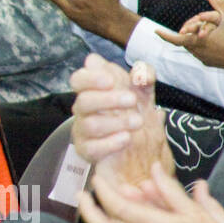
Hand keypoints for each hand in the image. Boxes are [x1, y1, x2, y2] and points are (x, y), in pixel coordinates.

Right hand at [69, 55, 172, 187]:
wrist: (137, 148)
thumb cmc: (132, 113)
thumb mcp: (143, 93)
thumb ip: (144, 78)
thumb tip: (140, 72)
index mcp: (91, 91)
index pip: (78, 80)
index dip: (90, 78)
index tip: (110, 80)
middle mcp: (83, 110)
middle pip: (83, 101)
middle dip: (108, 100)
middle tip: (132, 100)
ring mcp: (83, 131)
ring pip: (90, 125)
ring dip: (115, 122)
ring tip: (138, 122)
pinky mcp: (87, 150)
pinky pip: (92, 148)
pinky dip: (110, 143)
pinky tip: (126, 138)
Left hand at [155, 0, 223, 70]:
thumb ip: (218, 4)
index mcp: (199, 41)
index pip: (176, 39)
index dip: (164, 35)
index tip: (155, 30)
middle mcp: (198, 52)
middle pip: (184, 41)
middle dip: (183, 34)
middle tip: (185, 28)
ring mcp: (204, 59)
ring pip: (192, 48)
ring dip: (192, 40)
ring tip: (196, 33)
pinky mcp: (210, 63)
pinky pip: (200, 54)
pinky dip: (200, 47)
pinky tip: (206, 42)